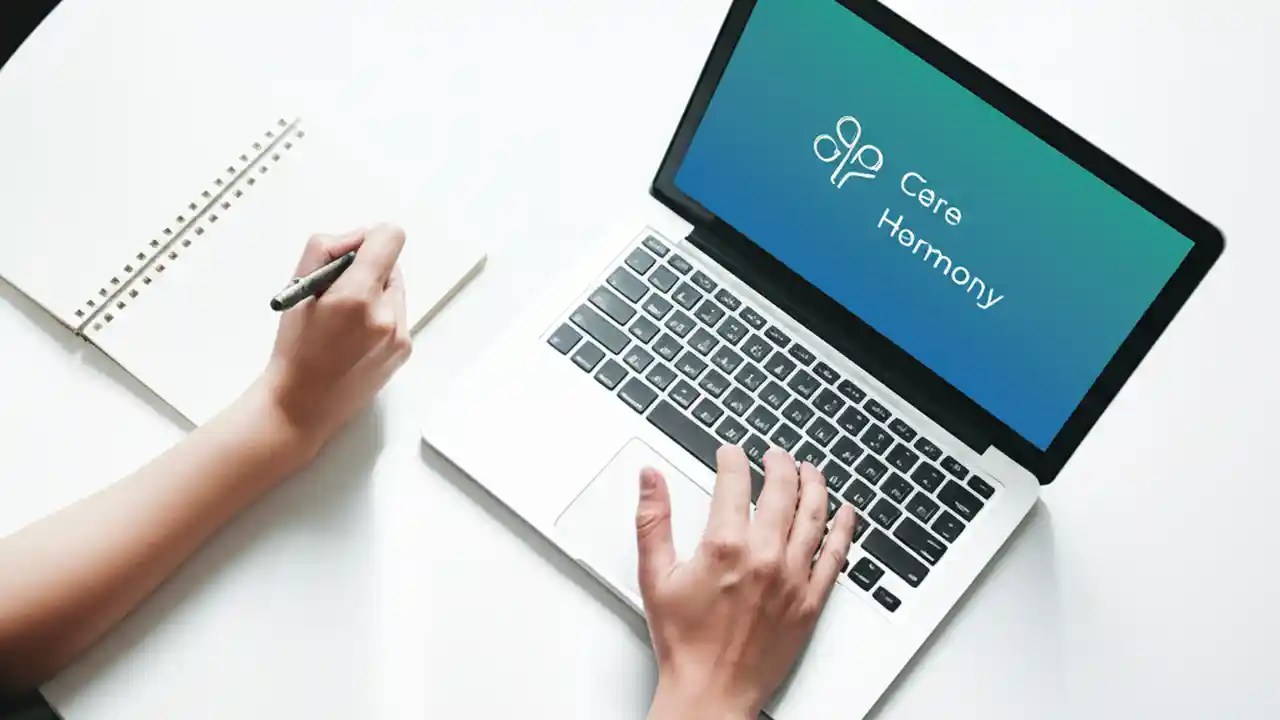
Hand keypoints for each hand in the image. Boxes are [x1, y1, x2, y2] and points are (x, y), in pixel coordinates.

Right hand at [255, 223, 412, 459]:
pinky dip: (378, 318)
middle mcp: (386, 316)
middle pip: (392, 266)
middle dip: (367, 271)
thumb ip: (326, 249)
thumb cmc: (294, 348)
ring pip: (395, 292)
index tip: (352, 255)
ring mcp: (400, 336)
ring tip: (343, 322)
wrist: (301, 406)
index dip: (370, 239)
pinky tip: (353, 339)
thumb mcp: (297, 288)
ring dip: (373, 295)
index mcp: (357, 297)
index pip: (390, 238)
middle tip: (337, 295)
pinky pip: (397, 317)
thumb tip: (359, 237)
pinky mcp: (404, 351)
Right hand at [637, 447, 856, 719]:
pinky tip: (845, 512)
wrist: (711, 691)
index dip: (732, 458)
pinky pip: (836, 555)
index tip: (729, 452)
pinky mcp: (811, 601)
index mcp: (724, 546)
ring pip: (814, 514)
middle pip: (781, 490)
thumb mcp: (655, 576)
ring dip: (813, 484)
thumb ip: (652, 520)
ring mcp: (792, 578)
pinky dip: (843, 528)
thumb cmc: (684, 642)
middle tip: (774, 454)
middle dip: (778, 463)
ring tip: (809, 470)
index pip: (734, 482)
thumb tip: (650, 478)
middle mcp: (763, 556)